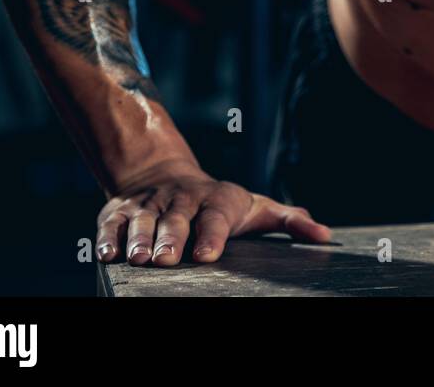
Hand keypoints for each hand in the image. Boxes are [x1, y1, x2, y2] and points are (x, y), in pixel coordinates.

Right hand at [96, 158, 331, 266]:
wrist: (164, 174)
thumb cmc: (220, 202)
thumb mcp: (256, 207)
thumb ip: (290, 220)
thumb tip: (325, 235)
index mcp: (216, 201)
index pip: (216, 218)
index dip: (212, 235)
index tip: (209, 254)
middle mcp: (181, 201)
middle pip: (176, 220)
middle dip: (171, 239)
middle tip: (167, 259)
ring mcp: (150, 205)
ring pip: (143, 222)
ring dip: (140, 240)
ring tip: (139, 259)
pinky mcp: (120, 211)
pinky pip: (113, 224)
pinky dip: (109, 237)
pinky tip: (108, 253)